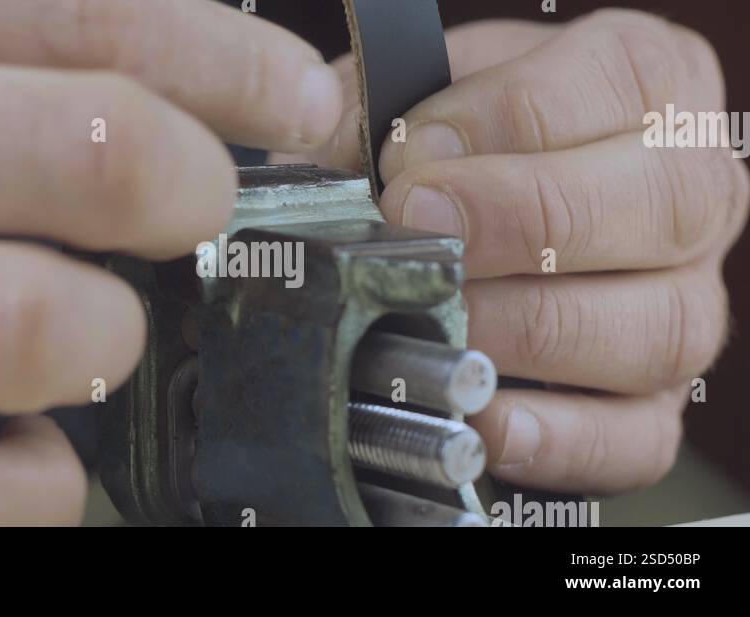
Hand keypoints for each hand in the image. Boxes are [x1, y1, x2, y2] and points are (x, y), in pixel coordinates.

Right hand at [0, 0, 341, 523]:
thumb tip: (166, 60)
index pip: (80, 8)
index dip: (223, 57)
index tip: (296, 99)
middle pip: (90, 151)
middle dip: (186, 187)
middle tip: (188, 204)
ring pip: (35, 322)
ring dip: (104, 338)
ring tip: (88, 338)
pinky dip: (23, 485)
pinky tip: (10, 455)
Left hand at [278, 9, 748, 493]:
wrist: (457, 212)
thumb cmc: (446, 144)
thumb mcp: (420, 91)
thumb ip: (399, 109)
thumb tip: (389, 170)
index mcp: (648, 84)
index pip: (618, 85)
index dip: (504, 124)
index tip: (409, 160)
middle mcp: (689, 196)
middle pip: (668, 206)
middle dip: (527, 221)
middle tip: (420, 233)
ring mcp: (681, 305)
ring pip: (660, 330)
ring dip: (530, 334)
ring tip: (437, 325)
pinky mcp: (651, 404)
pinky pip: (636, 439)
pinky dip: (557, 440)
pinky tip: (483, 420)